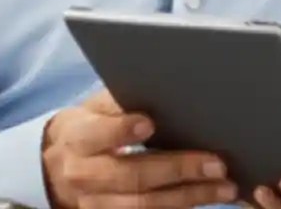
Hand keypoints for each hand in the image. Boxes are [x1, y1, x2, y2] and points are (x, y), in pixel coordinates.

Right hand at [42, 90, 238, 207]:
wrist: (55, 169)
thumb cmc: (88, 129)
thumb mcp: (94, 108)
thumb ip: (121, 101)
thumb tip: (162, 84)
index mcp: (78, 138)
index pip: (97, 134)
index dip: (121, 131)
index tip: (149, 123)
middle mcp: (84, 174)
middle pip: (130, 176)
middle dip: (176, 170)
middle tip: (216, 163)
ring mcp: (96, 203)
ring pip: (144, 204)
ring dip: (189, 196)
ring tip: (224, 187)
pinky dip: (181, 207)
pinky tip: (209, 198)